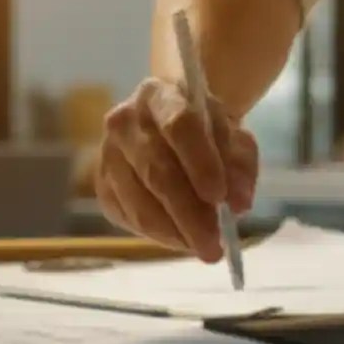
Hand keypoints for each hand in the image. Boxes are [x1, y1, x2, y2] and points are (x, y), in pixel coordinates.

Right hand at [95, 78, 258, 261]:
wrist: (172, 123)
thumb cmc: (206, 131)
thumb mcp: (233, 138)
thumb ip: (241, 167)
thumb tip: (238, 204)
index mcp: (162, 95)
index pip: (179, 126)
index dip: (200, 163)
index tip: (220, 198)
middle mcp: (126, 121)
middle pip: (156, 170)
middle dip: (188, 214)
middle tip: (214, 247)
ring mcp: (108, 153)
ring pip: (139, 200)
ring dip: (174, 231)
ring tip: (203, 247)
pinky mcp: (102, 183)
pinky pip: (127, 216)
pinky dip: (157, 234)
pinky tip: (181, 239)